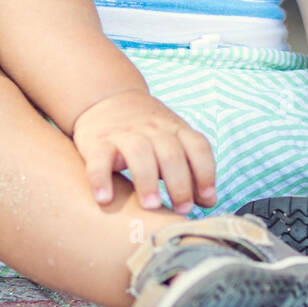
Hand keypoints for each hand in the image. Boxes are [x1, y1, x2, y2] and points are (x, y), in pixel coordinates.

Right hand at [72, 89, 216, 212]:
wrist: (106, 97)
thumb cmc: (146, 131)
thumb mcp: (172, 141)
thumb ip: (190, 169)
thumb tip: (209, 202)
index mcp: (175, 129)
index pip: (197, 146)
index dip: (206, 172)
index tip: (207, 199)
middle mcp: (152, 129)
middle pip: (171, 153)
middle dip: (179, 183)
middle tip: (181, 209)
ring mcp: (124, 133)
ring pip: (139, 152)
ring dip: (147, 180)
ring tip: (150, 206)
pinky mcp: (97, 142)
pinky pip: (99, 159)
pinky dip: (100, 178)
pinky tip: (104, 199)